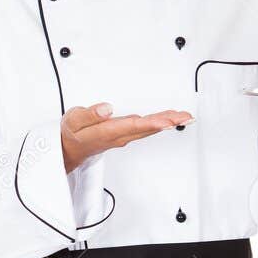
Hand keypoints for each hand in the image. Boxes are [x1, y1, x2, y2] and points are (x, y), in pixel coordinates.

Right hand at [61, 103, 193, 172]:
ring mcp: (124, 136)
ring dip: (168, 123)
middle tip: (186, 117)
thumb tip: (107, 108)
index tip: (167, 121)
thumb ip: (89, 115)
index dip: (151, 123)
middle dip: (168, 123)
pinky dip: (161, 123)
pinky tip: (171, 120)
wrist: (71, 149)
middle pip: (147, 128)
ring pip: (149, 129)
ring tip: (185, 117)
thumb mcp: (73, 120)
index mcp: (106, 132)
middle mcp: (119, 136)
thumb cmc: (73, 133)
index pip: (132, 126)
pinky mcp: (127, 134)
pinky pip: (147, 128)